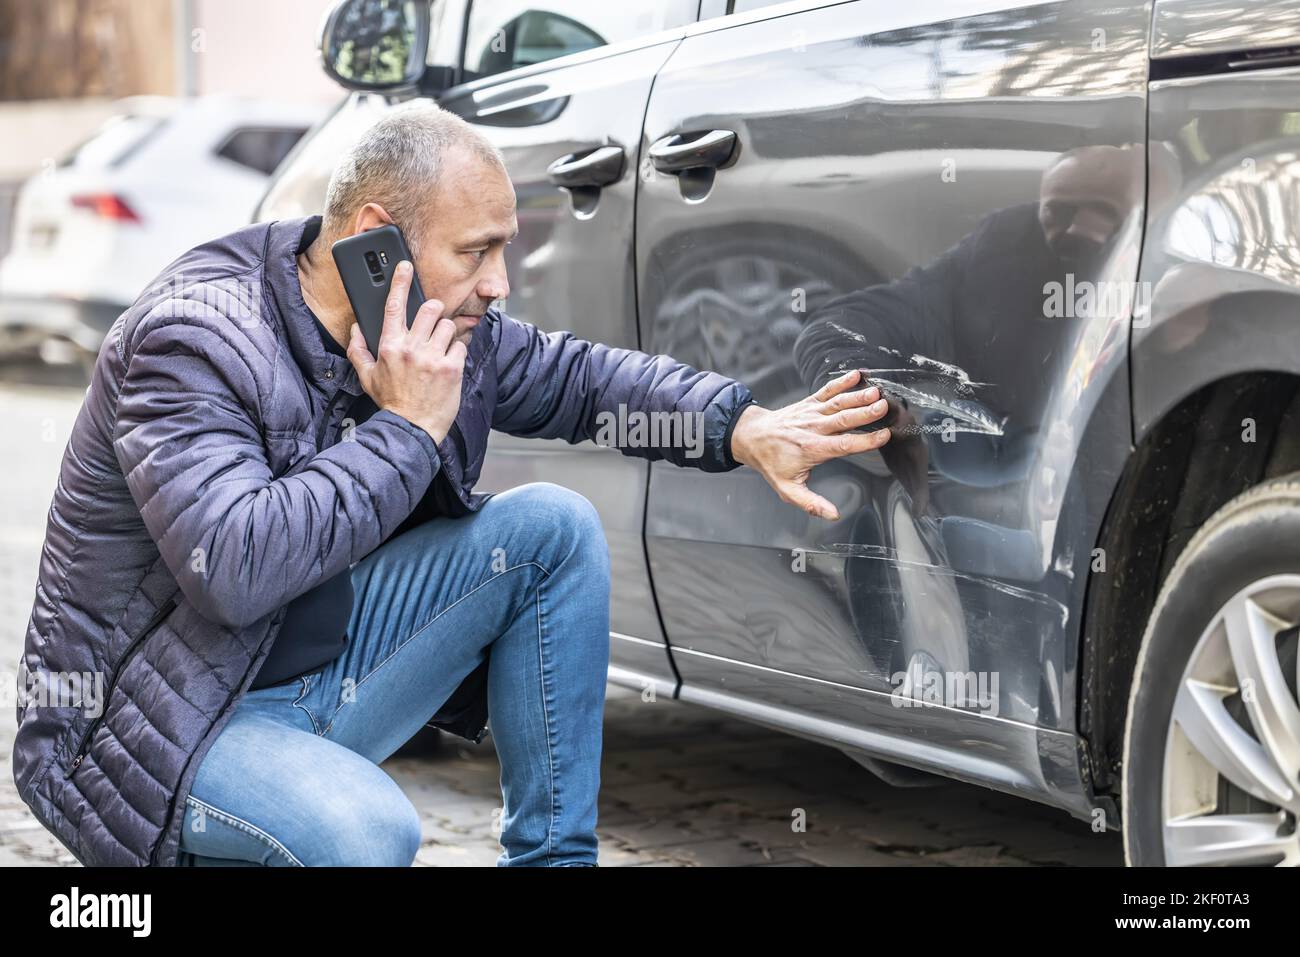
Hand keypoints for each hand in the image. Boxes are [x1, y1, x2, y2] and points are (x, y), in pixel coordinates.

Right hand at [346, 260, 464, 443]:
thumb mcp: (366, 377)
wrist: (411, 428)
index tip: (405, 267)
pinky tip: (449, 364)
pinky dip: (457, 352)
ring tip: (439, 349)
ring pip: (448, 325)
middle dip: (433, 311)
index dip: (400, 282)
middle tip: (431, 324)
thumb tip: (357, 328)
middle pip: (430, 308)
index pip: (394, 306)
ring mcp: (434, 357)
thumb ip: (358, 350)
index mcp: (390, 346)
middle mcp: (412, 348)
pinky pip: (461, 346)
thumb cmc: (391, 402)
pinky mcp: (452, 368)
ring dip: (446, 334)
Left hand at [730, 369, 891, 520]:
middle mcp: (813, 428)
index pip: (843, 445)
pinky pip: (827, 390)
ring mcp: (811, 413)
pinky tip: (857, 374)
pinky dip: (841, 382)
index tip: (884, 435)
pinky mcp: (809, 403)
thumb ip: (811, 503)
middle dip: (864, 413)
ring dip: (858, 396)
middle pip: (843, 419)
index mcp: (812, 449)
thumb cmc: (771, 462)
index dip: (865, 440)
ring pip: (838, 403)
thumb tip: (832, 514)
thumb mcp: (787, 489)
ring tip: (876, 391)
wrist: (752, 437)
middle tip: (884, 407)